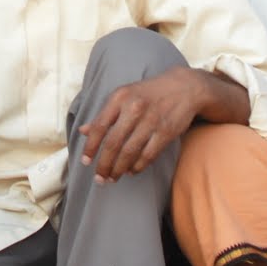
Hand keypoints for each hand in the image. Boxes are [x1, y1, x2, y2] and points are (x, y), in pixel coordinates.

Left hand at [77, 66, 203, 181]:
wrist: (184, 87)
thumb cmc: (148, 93)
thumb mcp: (124, 96)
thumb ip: (104, 114)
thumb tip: (82, 131)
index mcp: (120, 97)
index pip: (100, 126)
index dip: (90, 147)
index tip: (85, 162)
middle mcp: (134, 108)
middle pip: (113, 143)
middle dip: (104, 164)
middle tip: (99, 178)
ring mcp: (151, 120)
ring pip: (130, 152)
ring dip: (119, 169)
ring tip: (112, 178)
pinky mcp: (166, 131)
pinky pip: (148, 155)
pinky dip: (137, 166)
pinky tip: (131, 171)